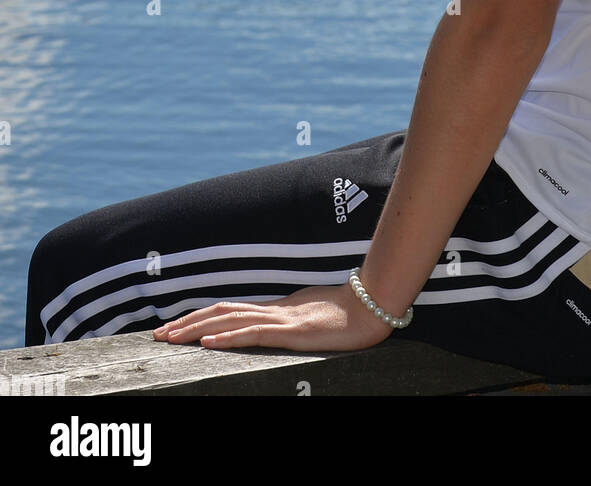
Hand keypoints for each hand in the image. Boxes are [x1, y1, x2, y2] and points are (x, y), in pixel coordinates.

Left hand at [151, 280, 394, 352]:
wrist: (373, 305)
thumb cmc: (349, 313)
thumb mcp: (313, 319)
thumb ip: (293, 323)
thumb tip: (278, 329)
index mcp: (276, 310)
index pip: (229, 312)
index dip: (201, 318)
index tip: (176, 327)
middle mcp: (273, 311)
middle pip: (221, 313)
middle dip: (187, 324)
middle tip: (157, 335)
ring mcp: (282, 319)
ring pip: (229, 321)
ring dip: (197, 329)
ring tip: (171, 338)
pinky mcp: (292, 331)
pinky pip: (254, 334)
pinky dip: (228, 337)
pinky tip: (209, 343)